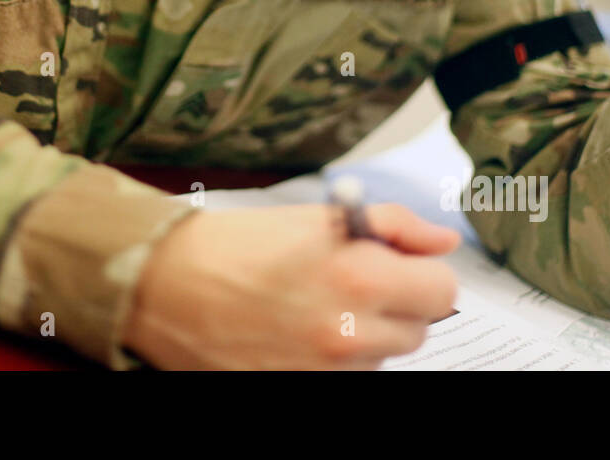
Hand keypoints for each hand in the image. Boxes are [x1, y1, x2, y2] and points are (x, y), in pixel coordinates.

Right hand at [122, 203, 459, 368]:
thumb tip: (442, 242)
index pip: (442, 289)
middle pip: (418, 331)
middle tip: (349, 285)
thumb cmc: (238, 245)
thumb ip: (393, 225)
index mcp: (361, 276)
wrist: (166, 285)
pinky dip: (333, 362)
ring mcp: (327, 372)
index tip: (396, 267)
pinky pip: (345, 380)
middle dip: (394, 307)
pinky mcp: (303, 391)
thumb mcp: (319, 218)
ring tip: (313, 309)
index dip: (419, 274)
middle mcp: (351, 332)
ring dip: (364, 338)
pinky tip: (298, 336)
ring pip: (381, 359)